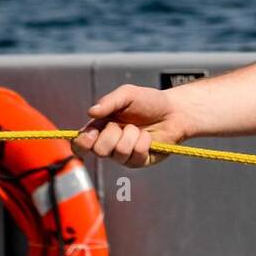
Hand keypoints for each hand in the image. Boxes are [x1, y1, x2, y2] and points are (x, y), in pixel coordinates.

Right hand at [72, 84, 187, 168]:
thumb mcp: (128, 94)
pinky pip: (136, 156)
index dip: (82, 143)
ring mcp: (124, 155)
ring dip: (131, 136)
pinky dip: (144, 142)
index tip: (92, 134)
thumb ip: (109, 101)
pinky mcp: (139, 162)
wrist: (174, 111)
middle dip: (113, 134)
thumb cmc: (149, 101)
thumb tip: (91, 112)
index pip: (80, 145)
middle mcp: (109, 144)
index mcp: (100, 129)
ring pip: (119, 153)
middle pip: (99, 150)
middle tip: (125, 124)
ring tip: (139, 128)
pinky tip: (148, 137)